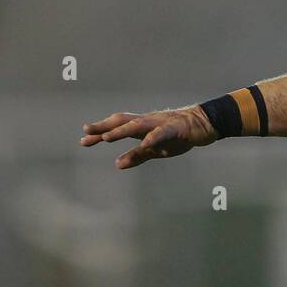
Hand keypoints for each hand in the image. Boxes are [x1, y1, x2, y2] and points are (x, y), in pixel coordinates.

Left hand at [80, 107, 217, 168]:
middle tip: (86, 132)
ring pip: (137, 125)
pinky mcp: (175, 128)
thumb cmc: (177, 136)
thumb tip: (117, 164)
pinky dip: (152, 138)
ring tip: (106, 137)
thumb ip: (136, 156)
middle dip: (104, 127)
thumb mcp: (155, 149)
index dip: (100, 133)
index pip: (117, 127)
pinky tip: (144, 143)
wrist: (203, 124)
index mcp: (141, 127)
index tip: (83, 140)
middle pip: (122, 121)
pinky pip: (162, 133)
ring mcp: (160, 123)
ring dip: (121, 131)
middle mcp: (147, 122)